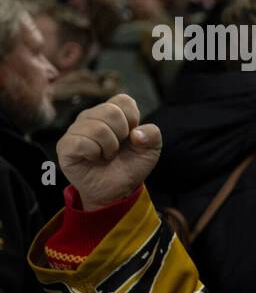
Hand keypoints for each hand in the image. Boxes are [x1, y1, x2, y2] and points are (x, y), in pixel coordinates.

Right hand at [56, 95, 161, 210]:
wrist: (117, 190)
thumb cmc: (130, 166)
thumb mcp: (150, 150)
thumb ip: (153, 135)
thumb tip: (137, 134)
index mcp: (111, 112)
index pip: (123, 101)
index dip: (133, 120)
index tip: (131, 137)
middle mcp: (91, 116)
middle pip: (110, 112)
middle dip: (121, 134)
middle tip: (117, 148)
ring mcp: (76, 129)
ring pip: (97, 128)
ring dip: (109, 147)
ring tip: (106, 155)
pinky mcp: (66, 145)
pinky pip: (81, 142)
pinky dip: (93, 153)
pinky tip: (93, 158)